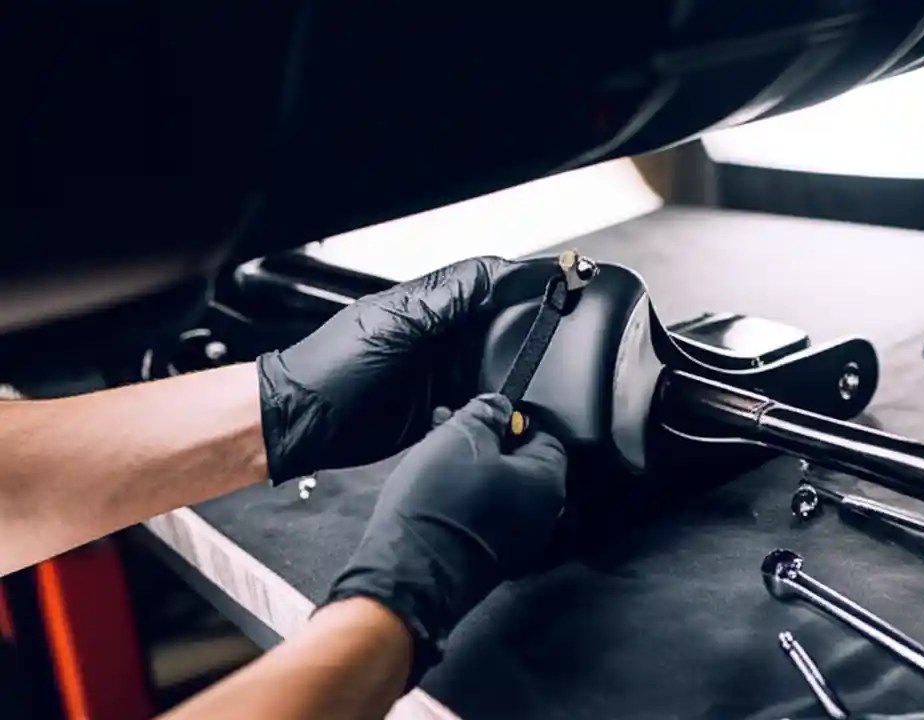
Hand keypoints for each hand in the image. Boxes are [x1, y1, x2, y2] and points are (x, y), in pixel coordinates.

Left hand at [256, 255, 555, 480]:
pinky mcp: (442, 407)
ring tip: (561, 365)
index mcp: (429, 304)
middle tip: (575, 320)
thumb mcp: (392, 324)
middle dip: (536, 319)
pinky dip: (505, 403)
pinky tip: (523, 405)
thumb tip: (494, 273)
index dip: (527, 276)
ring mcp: (442, 371)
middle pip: (502, 320)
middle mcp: (440, 334)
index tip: (566, 275)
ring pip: (499, 361)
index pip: (489, 279)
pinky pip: (484, 401)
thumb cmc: (333, 366)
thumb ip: (444, 300)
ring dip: (525, 365)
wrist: (304, 422)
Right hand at [324, 393, 567, 683]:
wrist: (410, 573)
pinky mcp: (492, 561)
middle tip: (450, 432)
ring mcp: (520, 544)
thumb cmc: (440, 502)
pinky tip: (434, 489)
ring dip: (471, 471)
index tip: (481, 417)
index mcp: (548, 483)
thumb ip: (486, 414)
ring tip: (433, 455)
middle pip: (521, 465)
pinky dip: (466, 501)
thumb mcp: (461, 437)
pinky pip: (486, 519)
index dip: (511, 421)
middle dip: (486, 445)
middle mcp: (545, 517)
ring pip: (500, 492)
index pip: (544, 436)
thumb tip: (499, 406)